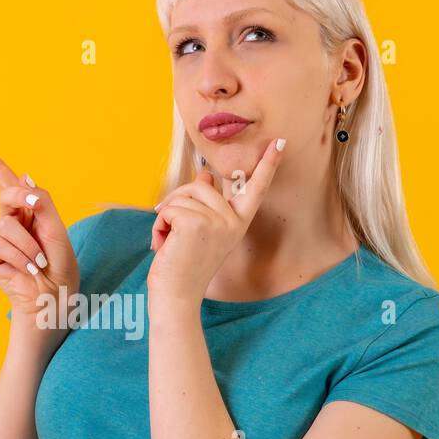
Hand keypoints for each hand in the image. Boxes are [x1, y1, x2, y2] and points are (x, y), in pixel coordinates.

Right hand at [0, 134, 80, 328]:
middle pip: (6, 194)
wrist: (53, 300)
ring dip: (29, 246)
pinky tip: (28, 270)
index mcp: (28, 210)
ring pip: (7, 225)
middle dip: (22, 200)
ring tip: (39, 263)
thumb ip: (43, 202)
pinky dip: (20, 257)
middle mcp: (10, 220)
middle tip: (38, 215)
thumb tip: (24, 178)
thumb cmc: (60, 268)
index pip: (3, 179)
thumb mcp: (58, 230)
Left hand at [147, 138, 286, 308]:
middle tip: (171, 231)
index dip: (267, 165)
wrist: (176, 296)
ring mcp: (217, 222)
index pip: (254, 189)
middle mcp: (232, 221)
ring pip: (182, 196)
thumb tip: (205, 175)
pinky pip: (169, 209)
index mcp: (237, 223)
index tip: (279, 142)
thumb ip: (205, 204)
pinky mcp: (197, 223)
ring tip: (168, 243)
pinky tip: (163, 246)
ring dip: (166, 217)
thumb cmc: (184, 266)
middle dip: (177, 202)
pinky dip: (159, 226)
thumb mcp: (199, 231)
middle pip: (200, 185)